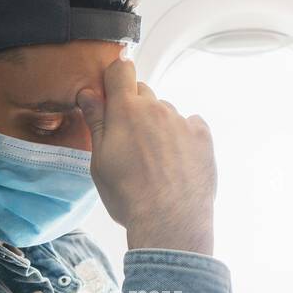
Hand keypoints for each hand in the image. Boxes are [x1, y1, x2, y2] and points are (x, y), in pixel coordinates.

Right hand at [76, 55, 215, 254]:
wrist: (169, 222)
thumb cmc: (128, 195)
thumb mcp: (100, 161)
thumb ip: (97, 122)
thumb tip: (89, 94)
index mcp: (126, 110)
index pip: (121, 70)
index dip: (115, 76)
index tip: (113, 89)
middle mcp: (156, 108)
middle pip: (143, 93)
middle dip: (135, 108)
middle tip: (130, 141)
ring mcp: (182, 121)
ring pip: (166, 112)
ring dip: (160, 126)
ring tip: (156, 160)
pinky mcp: (203, 136)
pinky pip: (191, 125)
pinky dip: (183, 137)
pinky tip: (177, 162)